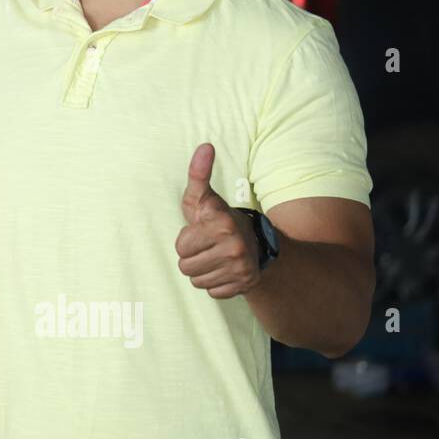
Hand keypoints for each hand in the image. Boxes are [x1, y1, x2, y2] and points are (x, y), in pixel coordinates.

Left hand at [175, 143, 261, 298]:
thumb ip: (198, 173)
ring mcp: (241, 268)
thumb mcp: (204, 197)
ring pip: (196, 281)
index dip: (186, 240)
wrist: (257, 244)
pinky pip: (212, 292)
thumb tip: (205, 146)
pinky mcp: (244, 285)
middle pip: (185, 267)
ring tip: (215, 257)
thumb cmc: (219, 219)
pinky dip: (216, 283)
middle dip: (191, 257)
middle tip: (207, 247)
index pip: (180, 246)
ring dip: (202, 271)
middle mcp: (233, 246)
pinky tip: (224, 270)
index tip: (201, 231)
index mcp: (221, 223)